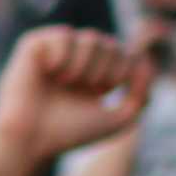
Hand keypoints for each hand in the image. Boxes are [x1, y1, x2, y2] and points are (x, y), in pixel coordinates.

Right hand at [0, 27, 151, 160]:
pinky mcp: (33, 46)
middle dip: (107, 69)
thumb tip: (144, 61)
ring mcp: (55, 52)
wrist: (31, 139)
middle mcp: (75, 62)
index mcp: (95, 76)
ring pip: (91, 38)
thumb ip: (144, 94)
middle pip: (112, 45)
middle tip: (87, 90)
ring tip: (68, 83)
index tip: (106, 93)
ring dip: (86, 64)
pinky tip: (50, 73)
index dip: (126, 71)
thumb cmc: (70, 132)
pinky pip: (63, 35)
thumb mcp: (121, 119)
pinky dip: (63, 56)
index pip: (126, 55)